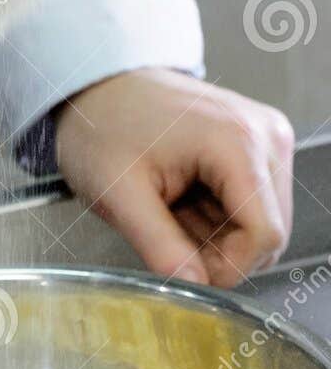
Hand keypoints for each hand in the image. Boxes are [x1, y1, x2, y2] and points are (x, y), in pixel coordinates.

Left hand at [55, 68, 294, 287]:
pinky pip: (251, 203)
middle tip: (164, 237)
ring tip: (167, 211)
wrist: (101, 83)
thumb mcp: (118, 193)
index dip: (227, 268)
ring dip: (216, 234)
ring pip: (260, 222)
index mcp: (238, 144)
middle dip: (219, 250)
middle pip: (268, 232)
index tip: (186, 274)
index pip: (264, 235)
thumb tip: (190, 284)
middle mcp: (267, 138)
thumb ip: (157, 244)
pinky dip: (217, 215)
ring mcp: (267, 139)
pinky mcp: (258, 145)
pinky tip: (180, 201)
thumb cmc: (104, 125)